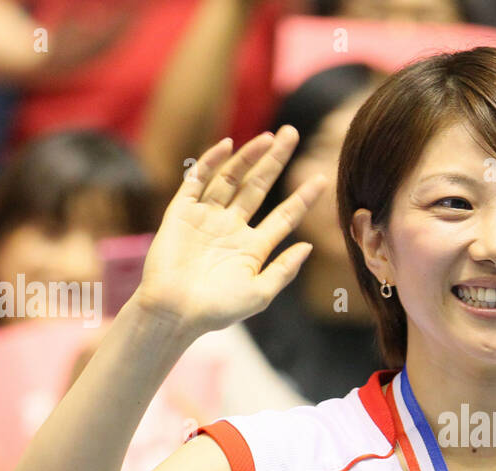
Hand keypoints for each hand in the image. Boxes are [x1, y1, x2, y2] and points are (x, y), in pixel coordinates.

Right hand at [132, 129, 326, 335]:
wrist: (174, 312)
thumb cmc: (217, 310)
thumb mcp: (260, 293)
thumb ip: (284, 270)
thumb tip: (309, 246)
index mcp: (253, 247)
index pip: (283, 216)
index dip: (302, 198)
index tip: (322, 179)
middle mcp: (231, 228)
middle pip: (259, 186)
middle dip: (275, 161)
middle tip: (293, 133)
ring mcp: (206, 217)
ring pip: (232, 179)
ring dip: (250, 156)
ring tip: (271, 137)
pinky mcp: (181, 212)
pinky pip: (197, 180)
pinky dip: (211, 162)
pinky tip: (228, 145)